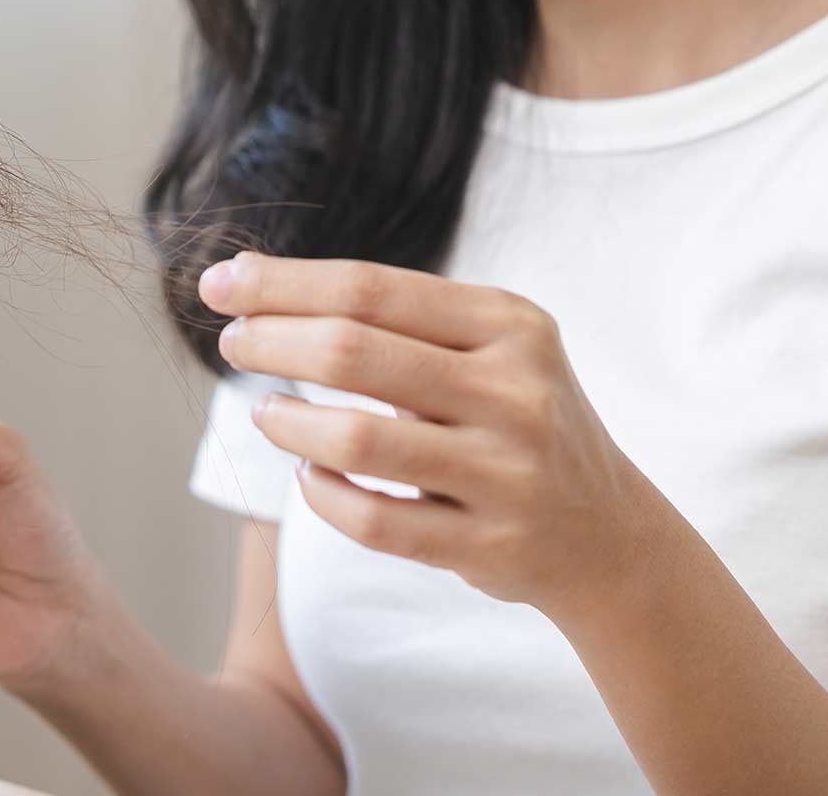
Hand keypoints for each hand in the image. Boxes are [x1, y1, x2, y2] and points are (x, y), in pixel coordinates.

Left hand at [199, 251, 658, 628]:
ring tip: (265, 411)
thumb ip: (399, 320)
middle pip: (353, 351)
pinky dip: (323, 495)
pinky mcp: (489, 544)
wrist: (606, 532)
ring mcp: (505, 472)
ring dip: (289, 422)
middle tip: (232, 342)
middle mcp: (514, 391)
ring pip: (357, 440)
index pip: (371, 287)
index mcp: (511, 325)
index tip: (222, 282)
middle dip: (271, 340)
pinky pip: (374, 522)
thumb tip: (258, 289)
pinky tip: (309, 473)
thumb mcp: (492, 349)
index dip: (283, 284)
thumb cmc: (517, 420)